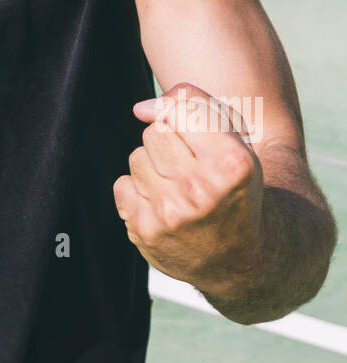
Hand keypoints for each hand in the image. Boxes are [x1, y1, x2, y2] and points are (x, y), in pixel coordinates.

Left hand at [113, 82, 264, 292]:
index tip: (200, 137)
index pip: (180, 109)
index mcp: (231, 163)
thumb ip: (194, 104)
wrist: (239, 258)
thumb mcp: (236, 140)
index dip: (187, 118)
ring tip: (179, 187)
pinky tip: (165, 205)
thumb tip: (141, 109)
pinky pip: (123, 185)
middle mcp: (199, 190)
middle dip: (169, 141)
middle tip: (191, 166)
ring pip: (137, 157)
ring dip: (154, 167)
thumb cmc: (234, 187)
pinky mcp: (145, 231)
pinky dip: (140, 191)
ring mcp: (169, 214)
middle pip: (154, 132)